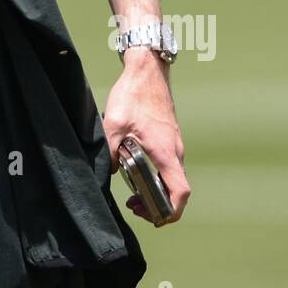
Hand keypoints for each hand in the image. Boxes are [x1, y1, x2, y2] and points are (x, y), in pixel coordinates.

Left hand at [101, 49, 190, 224]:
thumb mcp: (113, 123)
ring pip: (173, 177)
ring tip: (133, 193)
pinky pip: (168, 165)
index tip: (154, 218)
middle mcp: (175, 150)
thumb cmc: (133, 94)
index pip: (180, 192)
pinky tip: (136, 169)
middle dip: (158, 205)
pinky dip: (157, 175)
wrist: (147, 69)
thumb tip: (108, 172)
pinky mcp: (169, 137)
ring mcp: (174, 143)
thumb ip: (110, 150)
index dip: (171, 212)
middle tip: (134, 207)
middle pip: (176, 190)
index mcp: (166, 152)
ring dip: (157, 190)